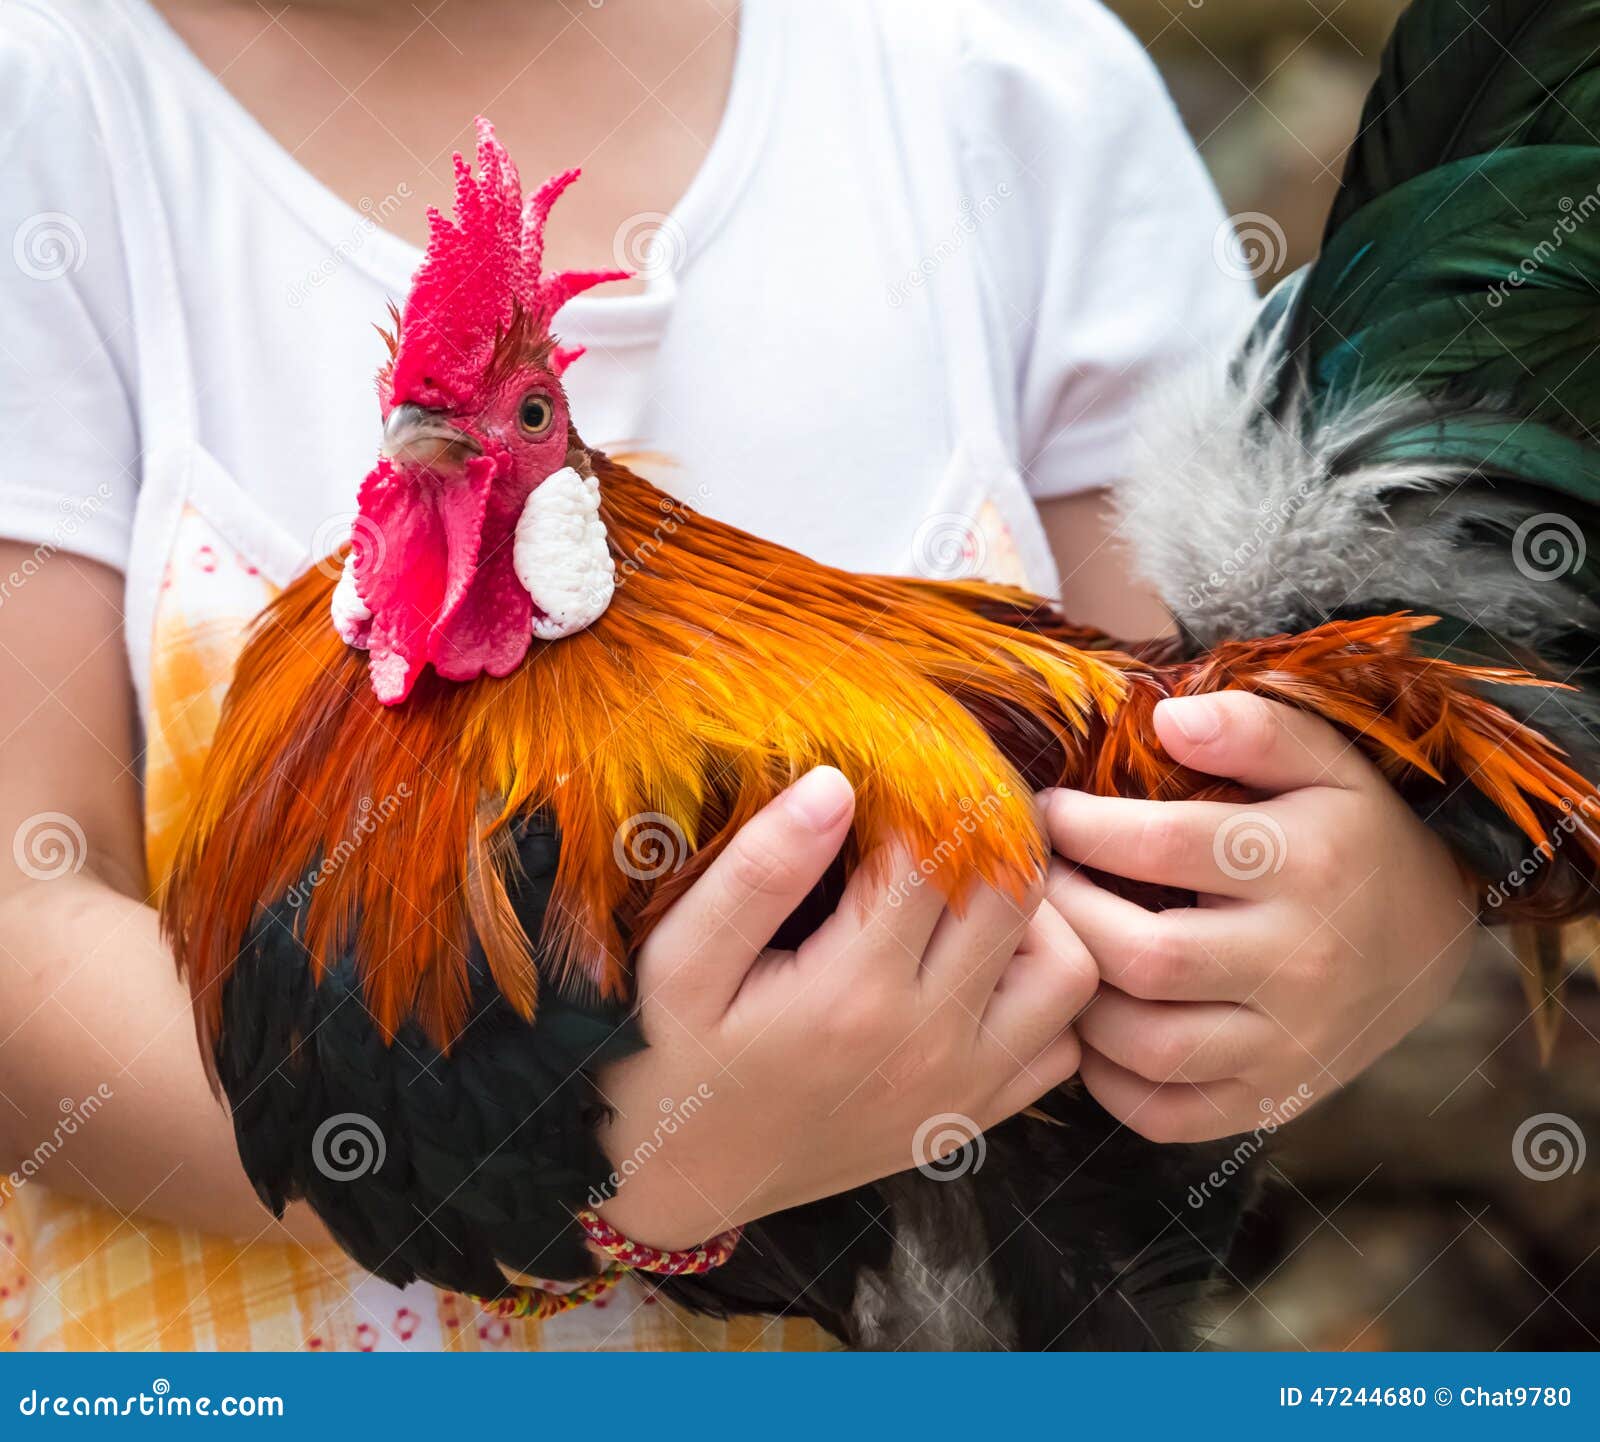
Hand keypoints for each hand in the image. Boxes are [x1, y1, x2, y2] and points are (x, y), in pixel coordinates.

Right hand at [594, 766, 1094, 1248]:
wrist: (686, 1177)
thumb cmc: (676, 1056)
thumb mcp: (684, 960)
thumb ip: (759, 872)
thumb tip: (837, 783)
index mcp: (855, 990)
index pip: (940, 852)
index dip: (930, 791)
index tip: (901, 768)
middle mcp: (930, 1040)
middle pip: (1017, 897)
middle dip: (993, 834)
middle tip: (947, 807)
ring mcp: (964, 1085)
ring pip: (1068, 967)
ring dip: (1037, 914)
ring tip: (974, 885)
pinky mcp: (976, 1115)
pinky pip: (1063, 1042)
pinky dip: (1044, 993)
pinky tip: (984, 962)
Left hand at [1044, 691, 1477, 1143]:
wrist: (1430, 938)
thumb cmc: (1350, 834)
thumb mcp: (1325, 759)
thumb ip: (1253, 726)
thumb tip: (1168, 719)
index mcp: (1305, 865)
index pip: (1159, 847)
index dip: (1080, 827)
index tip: (1048, 811)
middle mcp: (1300, 964)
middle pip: (1144, 956)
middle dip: (1066, 914)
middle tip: (1036, 885)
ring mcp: (1288, 1044)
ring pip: (1147, 1045)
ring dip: (1078, 1000)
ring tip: (1058, 948)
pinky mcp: (1272, 1101)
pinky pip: (1166, 1114)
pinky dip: (1108, 1081)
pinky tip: (1091, 1023)